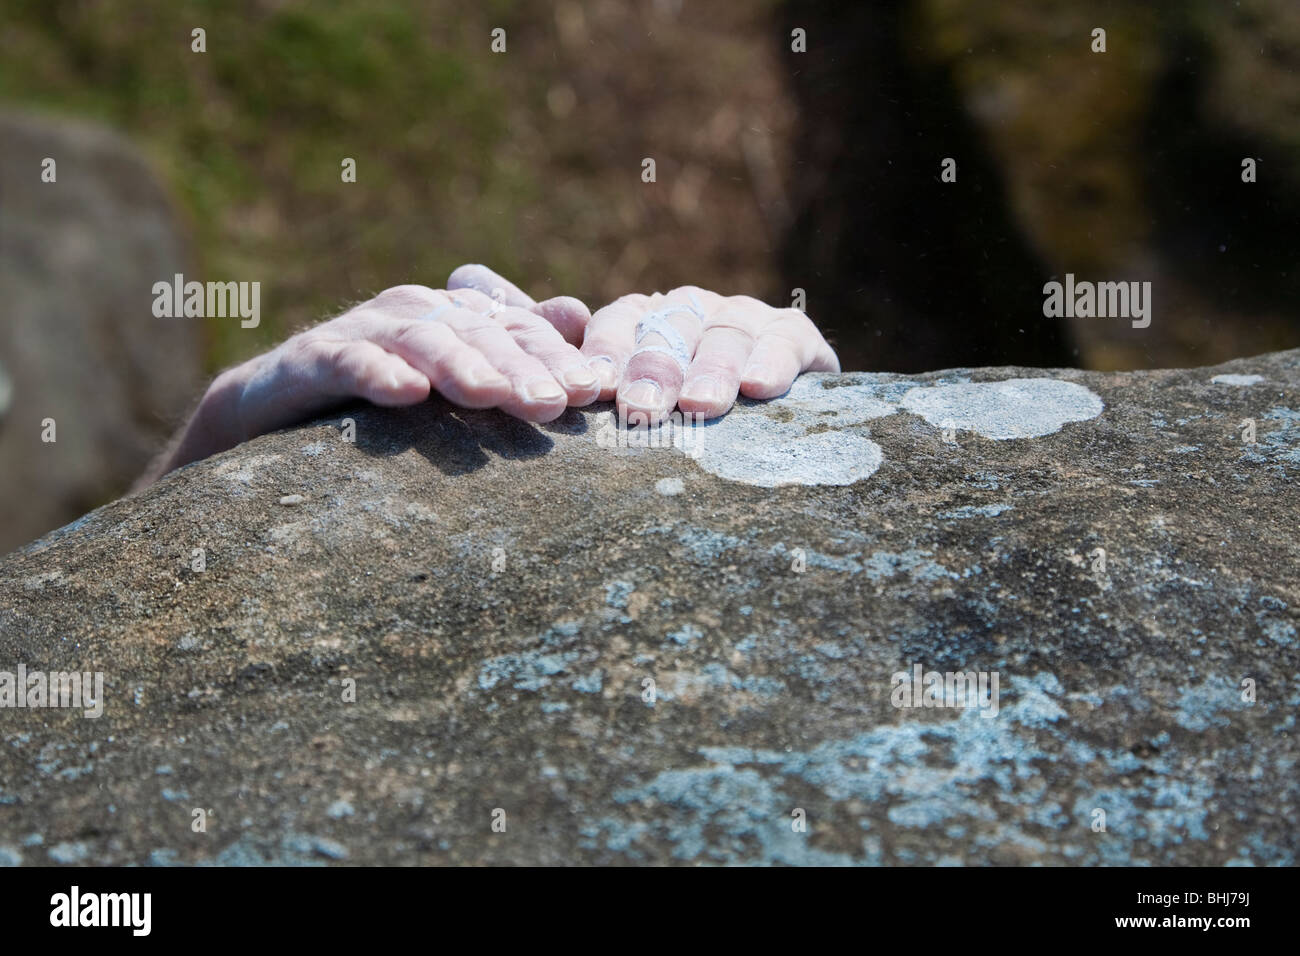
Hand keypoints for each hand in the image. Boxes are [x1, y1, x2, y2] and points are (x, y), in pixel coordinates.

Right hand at [144, 265, 596, 481]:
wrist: (273, 410)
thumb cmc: (379, 401)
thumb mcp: (452, 376)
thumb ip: (513, 344)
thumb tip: (579, 312)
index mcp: (455, 317)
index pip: (517, 330)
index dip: (557, 356)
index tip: (596, 390)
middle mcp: (414, 312)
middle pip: (477, 332)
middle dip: (520, 365)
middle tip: (556, 401)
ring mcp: (362, 331)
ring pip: (421, 340)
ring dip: (459, 365)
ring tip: (492, 395)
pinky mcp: (312, 359)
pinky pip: (348, 361)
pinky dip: (377, 372)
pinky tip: (406, 393)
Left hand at [577, 287, 839, 422]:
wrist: (780, 406)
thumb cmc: (689, 414)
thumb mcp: (648, 402)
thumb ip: (609, 394)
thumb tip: (568, 400)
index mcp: (648, 320)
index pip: (620, 322)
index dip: (608, 351)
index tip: (599, 388)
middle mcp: (693, 310)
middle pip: (671, 329)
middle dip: (655, 368)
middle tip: (641, 408)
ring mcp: (744, 317)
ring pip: (724, 335)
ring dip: (711, 370)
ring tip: (699, 404)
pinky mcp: (793, 334)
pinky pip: (783, 341)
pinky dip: (771, 362)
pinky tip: (760, 386)